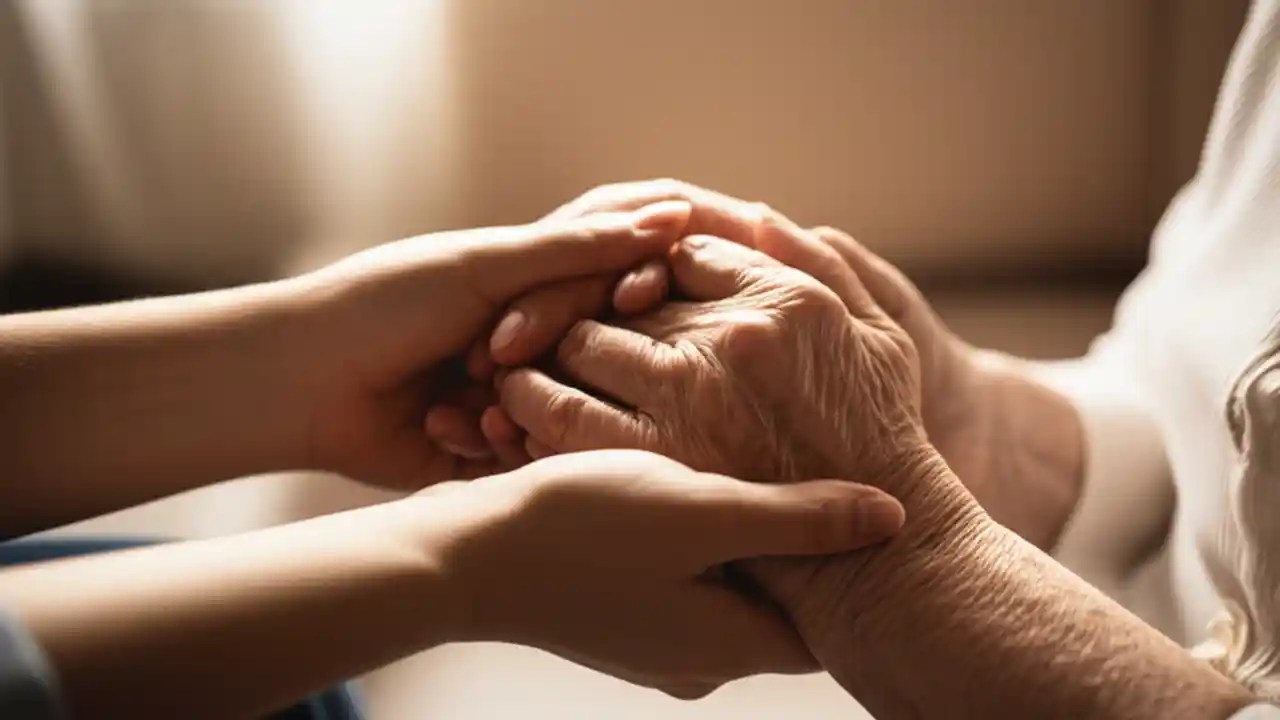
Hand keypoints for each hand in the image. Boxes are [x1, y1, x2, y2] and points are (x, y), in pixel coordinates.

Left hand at [288, 201, 689, 488]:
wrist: (299, 380)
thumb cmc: (385, 303)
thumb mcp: (488, 265)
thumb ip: (581, 249)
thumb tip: (674, 214)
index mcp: (527, 294)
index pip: (606, 301)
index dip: (618, 310)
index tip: (623, 312)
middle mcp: (522, 350)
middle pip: (588, 369)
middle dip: (560, 373)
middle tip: (507, 363)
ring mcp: (501, 404)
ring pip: (559, 421)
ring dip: (522, 415)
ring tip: (475, 404)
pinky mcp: (478, 457)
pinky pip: (520, 464)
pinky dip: (492, 448)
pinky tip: (451, 430)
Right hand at [406, 449, 904, 698]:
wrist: (461, 557)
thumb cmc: (579, 533)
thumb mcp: (700, 514)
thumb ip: (798, 519)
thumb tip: (895, 519)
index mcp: (734, 643)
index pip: (829, 620)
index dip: (856, 565)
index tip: (872, 499)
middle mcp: (702, 654)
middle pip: (782, 595)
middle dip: (798, 533)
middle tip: (816, 459)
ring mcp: (658, 637)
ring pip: (728, 575)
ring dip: (740, 519)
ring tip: (748, 450)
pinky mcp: (622, 610)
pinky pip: (683, 567)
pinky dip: (692, 524)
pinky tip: (684, 467)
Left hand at [466, 179, 1070, 541]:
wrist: (884, 563)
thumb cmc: (886, 443)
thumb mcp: (882, 337)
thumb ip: (823, 265)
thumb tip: (754, 215)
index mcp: (784, 297)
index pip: (684, 253)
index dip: (648, 269)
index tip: (627, 291)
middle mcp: (732, 335)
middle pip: (623, 293)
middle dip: (585, 303)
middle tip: (544, 321)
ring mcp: (691, 394)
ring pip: (585, 343)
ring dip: (549, 350)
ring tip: (519, 364)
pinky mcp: (654, 458)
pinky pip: (569, 415)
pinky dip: (534, 408)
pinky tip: (514, 415)